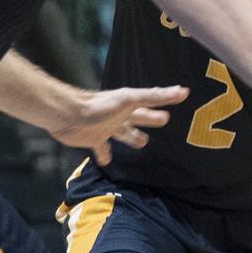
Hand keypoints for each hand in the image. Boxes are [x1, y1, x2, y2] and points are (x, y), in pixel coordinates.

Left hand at [45, 84, 187, 165]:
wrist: (68, 115)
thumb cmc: (100, 105)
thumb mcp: (131, 99)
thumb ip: (156, 96)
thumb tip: (183, 91)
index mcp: (130, 106)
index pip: (151, 103)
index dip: (163, 102)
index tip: (177, 99)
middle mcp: (120, 116)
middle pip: (139, 118)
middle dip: (150, 119)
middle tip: (164, 121)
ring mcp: (106, 128)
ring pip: (123, 134)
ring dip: (132, 137)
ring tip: (142, 143)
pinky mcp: (93, 140)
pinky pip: (102, 149)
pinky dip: (105, 155)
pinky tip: (107, 162)